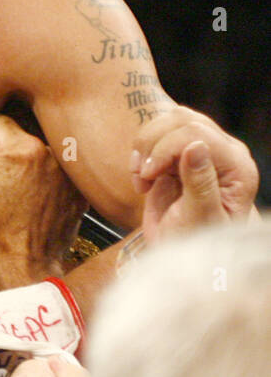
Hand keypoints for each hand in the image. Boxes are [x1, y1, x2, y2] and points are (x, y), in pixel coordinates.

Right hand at [0, 91, 85, 289]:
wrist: (22, 266)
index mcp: (22, 146)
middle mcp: (52, 154)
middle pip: (20, 138)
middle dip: (6, 153)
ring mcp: (69, 174)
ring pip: (39, 155)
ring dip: (27, 166)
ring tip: (14, 195)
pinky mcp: (78, 193)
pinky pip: (57, 174)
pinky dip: (46, 182)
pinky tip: (33, 202)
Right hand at [132, 108, 257, 240]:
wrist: (183, 256)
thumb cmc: (197, 244)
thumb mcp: (200, 219)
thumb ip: (201, 183)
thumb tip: (195, 147)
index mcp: (236, 168)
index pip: (197, 134)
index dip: (165, 148)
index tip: (146, 175)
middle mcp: (223, 154)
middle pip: (182, 120)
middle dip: (153, 145)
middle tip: (143, 177)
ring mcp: (202, 152)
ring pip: (168, 121)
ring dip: (145, 146)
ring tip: (141, 177)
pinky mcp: (179, 155)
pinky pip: (157, 134)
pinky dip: (141, 152)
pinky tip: (141, 178)